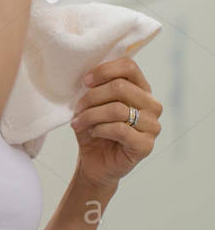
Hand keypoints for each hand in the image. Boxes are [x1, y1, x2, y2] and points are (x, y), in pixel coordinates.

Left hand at [70, 56, 161, 187]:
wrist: (94, 163)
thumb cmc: (94, 130)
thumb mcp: (93, 105)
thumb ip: (97, 87)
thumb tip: (89, 75)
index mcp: (142, 90)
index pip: (129, 67)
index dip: (104, 71)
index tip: (85, 82)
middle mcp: (152, 105)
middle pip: (120, 87)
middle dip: (92, 97)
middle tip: (77, 109)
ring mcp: (152, 126)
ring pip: (117, 109)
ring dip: (91, 115)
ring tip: (78, 123)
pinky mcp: (146, 145)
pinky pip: (120, 129)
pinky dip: (100, 129)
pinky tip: (92, 133)